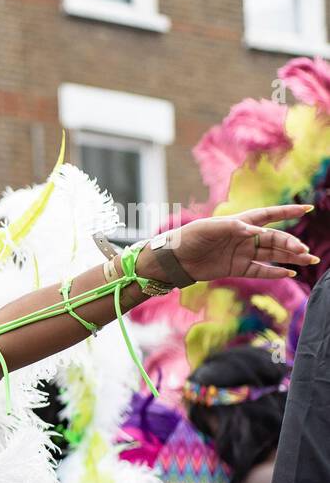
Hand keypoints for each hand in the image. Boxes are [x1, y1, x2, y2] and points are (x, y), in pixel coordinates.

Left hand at [150, 205, 318, 283]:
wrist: (174, 259)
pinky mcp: (237, 269)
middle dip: (291, 243)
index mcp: (240, 222)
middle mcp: (245, 238)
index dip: (288, 212)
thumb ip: (233, 227)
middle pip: (275, 239)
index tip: (307, 209)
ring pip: (272, 254)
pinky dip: (274, 272)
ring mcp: (242, 254)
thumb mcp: (209, 228)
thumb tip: (255, 232)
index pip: (269, 215)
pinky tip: (290, 273)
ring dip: (290, 257)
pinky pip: (260, 270)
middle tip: (304, 251)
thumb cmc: (190, 237)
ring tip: (309, 259)